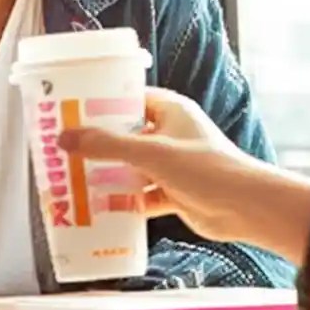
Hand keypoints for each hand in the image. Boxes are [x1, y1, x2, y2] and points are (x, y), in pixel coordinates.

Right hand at [59, 88, 309, 251]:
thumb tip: (66, 138)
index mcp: (170, 111)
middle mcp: (171, 134)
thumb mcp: (150, 152)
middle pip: (126, 136)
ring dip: (109, 176)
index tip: (70, 113)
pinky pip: (142, 194)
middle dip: (98, 145)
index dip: (100, 106)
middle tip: (64, 150)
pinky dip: (125, 201)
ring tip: (74, 180)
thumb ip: (107, 145)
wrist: (246, 208)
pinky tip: (100, 209)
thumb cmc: (206, 169)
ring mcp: (173, 165)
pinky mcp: (174, 192)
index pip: (128, 100)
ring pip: (132, 167)